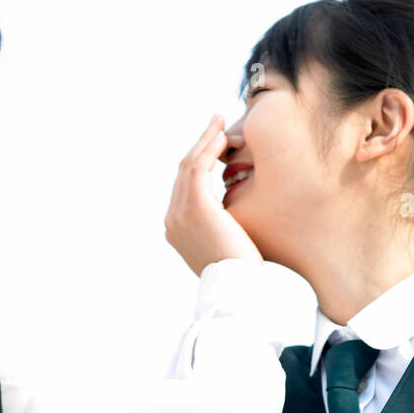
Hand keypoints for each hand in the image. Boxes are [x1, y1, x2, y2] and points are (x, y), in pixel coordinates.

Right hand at [164, 114, 262, 275]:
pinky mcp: (195, 206)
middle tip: (216, 124)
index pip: (184, 187)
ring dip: (206, 141)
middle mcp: (172, 220)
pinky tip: (223, 138)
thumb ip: (220, 229)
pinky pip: (199, 168)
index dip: (198, 162)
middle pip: (183, 172)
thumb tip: (231, 219)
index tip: (214, 147)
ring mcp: (180, 213)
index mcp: (176, 230)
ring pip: (189, 165)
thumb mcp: (225, 247)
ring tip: (220, 123)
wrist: (238, 289)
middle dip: (200, 145)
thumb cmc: (240, 273)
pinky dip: (210, 149)